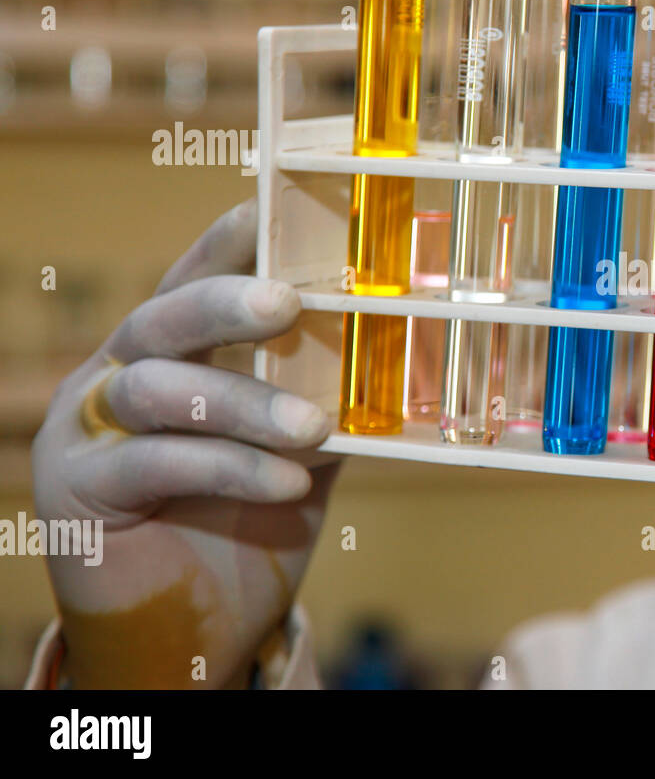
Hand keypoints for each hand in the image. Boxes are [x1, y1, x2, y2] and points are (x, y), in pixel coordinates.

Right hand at [33, 198, 336, 687]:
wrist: (197, 627)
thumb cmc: (248, 526)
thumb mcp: (300, 452)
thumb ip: (327, 398)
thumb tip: (398, 351)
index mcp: (174, 352)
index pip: (196, 278)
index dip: (229, 241)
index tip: (273, 204)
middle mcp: (121, 374)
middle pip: (164, 316)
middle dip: (227, 303)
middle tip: (289, 300)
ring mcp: (89, 428)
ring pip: (160, 390)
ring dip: (245, 404)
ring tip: (314, 427)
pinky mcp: (79, 489)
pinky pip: (155, 464)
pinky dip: (229, 468)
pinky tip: (288, 482)